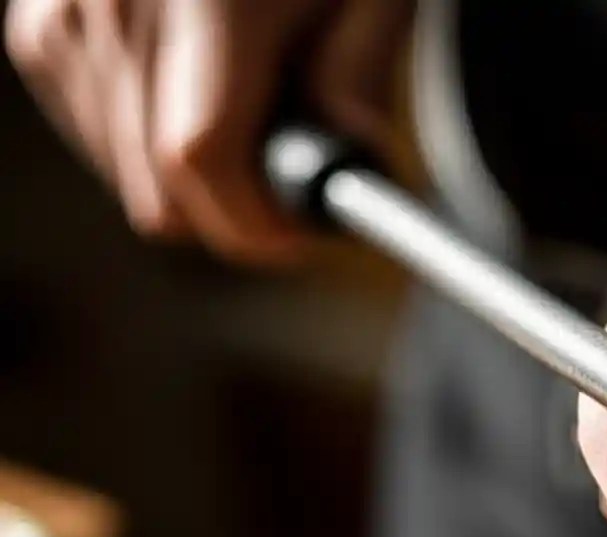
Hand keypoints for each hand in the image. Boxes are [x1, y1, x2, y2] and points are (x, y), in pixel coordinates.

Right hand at [5, 0, 414, 263]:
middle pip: (159, 189)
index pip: (201, 156)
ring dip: (199, 177)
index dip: (256, 222)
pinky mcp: (39, 22)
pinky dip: (152, 141)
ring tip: (253, 104)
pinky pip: (95, 136)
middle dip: (240, 208)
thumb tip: (346, 173)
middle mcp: (115, 2)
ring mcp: (64, 11)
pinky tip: (199, 90)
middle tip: (299, 176)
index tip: (303, 234)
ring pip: (127, 176)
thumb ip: (357, 80)